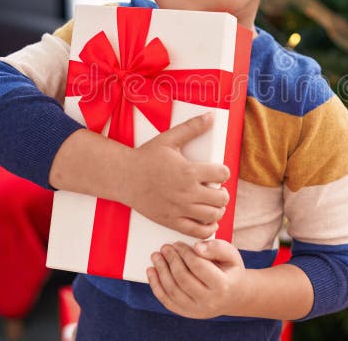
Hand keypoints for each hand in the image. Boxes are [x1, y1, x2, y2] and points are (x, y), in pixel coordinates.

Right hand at [122, 113, 229, 238]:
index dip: (224, 172)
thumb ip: (192, 128)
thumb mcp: (169, 139)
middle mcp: (186, 192)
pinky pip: (197, 231)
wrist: (124, 177)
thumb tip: (211, 116)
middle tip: (217, 189)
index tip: (218, 172)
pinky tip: (207, 220)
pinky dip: (207, 228)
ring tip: (213, 203)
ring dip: (218, 209)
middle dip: (223, 193)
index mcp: (188, 171)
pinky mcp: (171, 221)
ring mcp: (179, 209)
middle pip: (221, 198)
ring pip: (212, 216)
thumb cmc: (146, 157)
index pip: (222, 174)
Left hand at [147, 240, 247, 318]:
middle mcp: (209, 301)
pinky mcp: (187, 313)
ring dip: (161, 272)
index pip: (198, 267)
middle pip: (183, 279)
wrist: (234, 295)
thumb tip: (197, 247)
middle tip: (164, 248)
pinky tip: (151, 272)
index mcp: (222, 285)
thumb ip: (216, 247)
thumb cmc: (230, 270)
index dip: (185, 253)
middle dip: (171, 261)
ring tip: (156, 257)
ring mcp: (197, 310)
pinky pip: (167, 301)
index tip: (177, 243)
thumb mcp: (230, 255)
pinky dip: (156, 286)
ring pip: (173, 291)